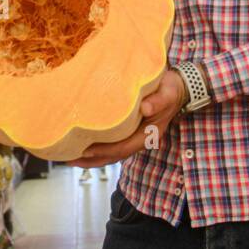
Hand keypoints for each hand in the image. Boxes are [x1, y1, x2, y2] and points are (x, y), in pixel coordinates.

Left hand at [67, 67, 186, 168]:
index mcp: (148, 135)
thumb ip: (158, 101)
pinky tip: (84, 143)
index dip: (104, 151)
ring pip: (112, 152)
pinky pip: (113, 143)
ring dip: (92, 157)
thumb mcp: (168, 93)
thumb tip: (145, 108)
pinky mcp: (131, 130)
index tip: (85, 150)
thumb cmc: (171, 89)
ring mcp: (135, 136)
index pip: (123, 148)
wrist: (179, 88)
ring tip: (70, 157)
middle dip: (92, 160)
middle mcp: (140, 139)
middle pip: (114, 156)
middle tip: (69, 160)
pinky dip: (98, 146)